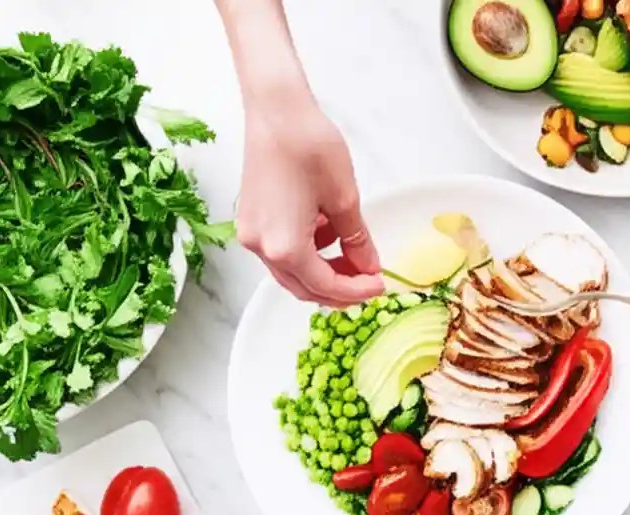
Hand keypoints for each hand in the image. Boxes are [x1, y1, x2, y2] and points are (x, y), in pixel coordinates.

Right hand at [235, 102, 384, 306]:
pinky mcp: (252, 219)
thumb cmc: (308, 145)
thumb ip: (357, 240)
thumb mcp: (344, 198)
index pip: (325, 285)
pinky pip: (281, 249)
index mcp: (285, 246)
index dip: (356, 290)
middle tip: (367, 278)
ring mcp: (251, 232)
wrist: (277, 110)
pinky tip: (327, 231)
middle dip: (338, 287)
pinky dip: (306, 251)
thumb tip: (368, 265)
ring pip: (291, 271)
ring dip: (322, 270)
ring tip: (352, 251)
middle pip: (304, 285)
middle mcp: (260, 246)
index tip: (378, 284)